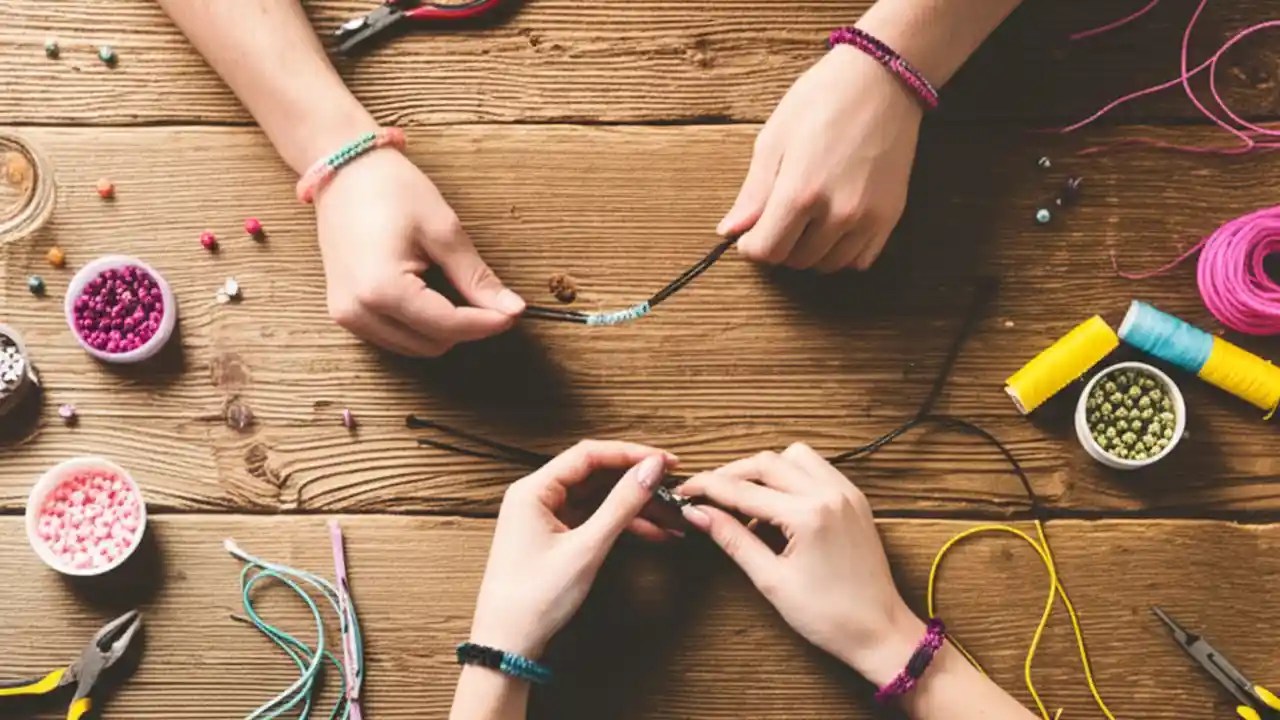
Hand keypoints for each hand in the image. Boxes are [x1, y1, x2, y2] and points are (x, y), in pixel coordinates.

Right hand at [315, 149, 525, 355]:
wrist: (344, 170)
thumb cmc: (389, 190)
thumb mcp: (443, 231)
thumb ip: (476, 277)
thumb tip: (512, 308)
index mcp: (382, 289)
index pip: (448, 326)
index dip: (487, 323)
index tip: (513, 313)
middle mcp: (357, 311)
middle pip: (432, 344)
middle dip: (465, 327)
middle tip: (486, 297)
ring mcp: (346, 315)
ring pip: (414, 346)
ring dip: (442, 329)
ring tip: (451, 288)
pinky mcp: (344, 312)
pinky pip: (393, 336)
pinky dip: (418, 325)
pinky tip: (428, 293)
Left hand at [468, 441, 678, 657]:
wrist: (507, 644)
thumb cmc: (534, 598)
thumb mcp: (586, 548)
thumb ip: (621, 504)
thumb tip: (650, 468)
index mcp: (533, 489)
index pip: (589, 454)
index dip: (631, 453)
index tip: (665, 461)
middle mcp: (536, 496)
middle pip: (595, 474)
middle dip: (636, 482)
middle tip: (672, 486)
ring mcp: (545, 517)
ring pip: (598, 498)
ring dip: (634, 506)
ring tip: (672, 518)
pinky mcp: (554, 537)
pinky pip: (593, 519)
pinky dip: (621, 525)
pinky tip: (653, 533)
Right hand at [677, 443, 924, 683]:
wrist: (879, 631)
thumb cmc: (830, 616)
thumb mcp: (772, 580)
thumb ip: (733, 539)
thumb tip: (699, 514)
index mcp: (809, 515)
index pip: (744, 489)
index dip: (708, 487)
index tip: (685, 490)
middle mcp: (830, 494)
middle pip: (767, 461)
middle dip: (732, 474)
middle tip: (708, 494)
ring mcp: (846, 493)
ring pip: (794, 456)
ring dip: (764, 469)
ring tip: (745, 499)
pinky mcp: (855, 500)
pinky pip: (817, 469)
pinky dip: (791, 476)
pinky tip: (777, 503)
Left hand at [719, 44, 922, 272]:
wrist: (881, 80)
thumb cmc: (821, 100)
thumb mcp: (774, 140)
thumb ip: (753, 193)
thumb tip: (729, 231)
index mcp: (801, 193)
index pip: (767, 251)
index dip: (752, 245)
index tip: (751, 232)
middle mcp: (837, 213)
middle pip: (795, 259)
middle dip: (779, 244)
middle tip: (779, 216)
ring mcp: (868, 218)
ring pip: (827, 264)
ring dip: (809, 251)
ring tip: (806, 220)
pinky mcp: (891, 216)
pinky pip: (860, 260)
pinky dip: (842, 252)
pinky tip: (833, 227)